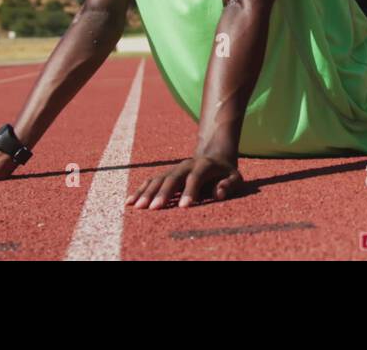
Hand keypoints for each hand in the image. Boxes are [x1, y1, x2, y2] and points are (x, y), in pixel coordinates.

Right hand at [126, 155, 242, 209]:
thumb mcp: (235, 177)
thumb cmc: (226, 173)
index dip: (189, 192)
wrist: (215, 157)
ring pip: (158, 179)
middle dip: (163, 193)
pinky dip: (140, 191)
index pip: (195, 178)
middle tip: (155, 208)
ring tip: (139, 207)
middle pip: (172, 178)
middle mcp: (186, 165)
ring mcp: (174, 169)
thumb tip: (219, 193)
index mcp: (204, 165)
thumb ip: (229, 184)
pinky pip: (150, 181)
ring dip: (148, 192)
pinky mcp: (165, 174)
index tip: (184, 208)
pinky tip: (130, 202)